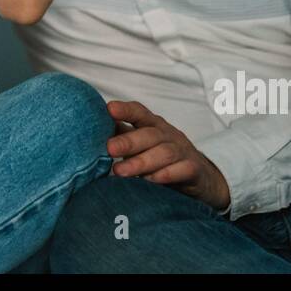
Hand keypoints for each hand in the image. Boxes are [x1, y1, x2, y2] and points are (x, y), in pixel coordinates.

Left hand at [106, 100, 231, 211]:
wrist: (203, 178)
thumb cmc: (162, 159)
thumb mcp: (143, 145)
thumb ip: (121, 138)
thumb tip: (87, 135)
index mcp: (153, 126)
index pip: (139, 113)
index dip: (125, 109)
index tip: (108, 109)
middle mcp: (168, 135)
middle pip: (150, 134)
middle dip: (128, 141)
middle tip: (109, 149)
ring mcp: (183, 152)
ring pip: (164, 153)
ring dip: (142, 162)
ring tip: (121, 172)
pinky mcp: (194, 170)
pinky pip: (183, 170)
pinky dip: (167, 174)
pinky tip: (152, 181)